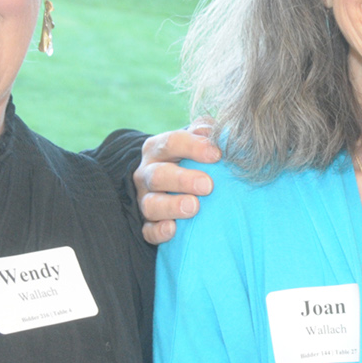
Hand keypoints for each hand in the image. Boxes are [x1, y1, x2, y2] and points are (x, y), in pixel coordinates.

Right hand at [136, 122, 220, 244]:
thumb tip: (214, 131)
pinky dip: (159, 232)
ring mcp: (145, 199)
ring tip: (194, 207)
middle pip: (158, 175)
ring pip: (151, 204)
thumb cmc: (192, 158)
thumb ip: (206, 131)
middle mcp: (147, 173)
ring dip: (172, 206)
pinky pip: (148, 230)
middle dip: (182, 180)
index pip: (171, 143)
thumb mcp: (197, 139)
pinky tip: (173, 230)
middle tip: (207, 185)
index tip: (217, 154)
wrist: (172, 182)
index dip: (193, 147)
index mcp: (158, 148)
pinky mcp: (147, 224)